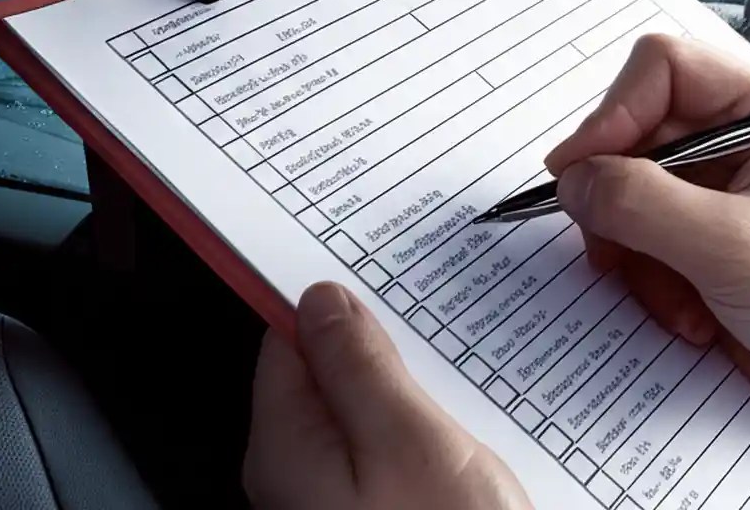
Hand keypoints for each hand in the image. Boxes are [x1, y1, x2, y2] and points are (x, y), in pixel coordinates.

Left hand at [243, 282, 530, 509]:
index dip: (325, 298)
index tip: (369, 263)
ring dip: (410, 385)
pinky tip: (465, 421)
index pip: (284, 342)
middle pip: (325, 374)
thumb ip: (360, 366)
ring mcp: (339, 500)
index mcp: (287, 448)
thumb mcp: (410, 442)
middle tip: (438, 321)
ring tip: (463, 371)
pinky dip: (424, 425)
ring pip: (365, 410)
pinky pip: (387, 449)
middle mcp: (299, 476)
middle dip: (380, 343)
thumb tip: (322, 300)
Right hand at [544, 34, 749, 509]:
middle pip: (636, 137)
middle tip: (617, 249)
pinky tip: (696, 317)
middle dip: (623, 204)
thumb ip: (641, 204)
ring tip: (680, 301)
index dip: (612, 115)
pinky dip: (655, 283)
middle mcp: (745, 138)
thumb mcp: (733, 247)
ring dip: (639, 258)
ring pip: (630, 196)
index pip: (663, 70)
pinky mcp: (711, 241)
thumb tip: (574, 180)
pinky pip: (645, 243)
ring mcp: (726, 192)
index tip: (578, 172)